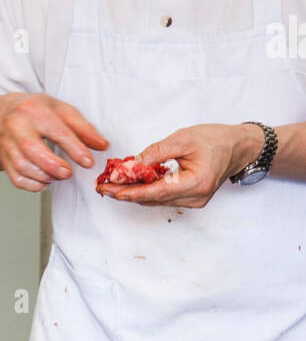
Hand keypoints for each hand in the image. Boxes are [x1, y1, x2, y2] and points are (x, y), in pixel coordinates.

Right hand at [0, 93, 108, 191]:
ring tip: (59, 175)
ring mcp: (6, 144)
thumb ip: (82, 127)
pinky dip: (34, 185)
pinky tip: (45, 180)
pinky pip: (17, 179)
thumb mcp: (60, 110)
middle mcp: (16, 126)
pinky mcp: (3, 160)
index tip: (88, 162)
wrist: (0, 115)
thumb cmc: (33, 112)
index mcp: (33, 110)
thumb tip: (101, 145)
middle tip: (68, 173)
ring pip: (23, 167)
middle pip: (32, 150)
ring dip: (45, 176)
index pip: (56, 131)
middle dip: (53, 166)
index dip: (75, 149)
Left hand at [100, 123, 264, 208]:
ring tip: (110, 185)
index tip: (110, 189)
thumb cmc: (215, 139)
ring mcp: (194, 201)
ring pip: (156, 200)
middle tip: (102, 186)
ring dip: (133, 193)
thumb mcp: (183, 139)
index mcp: (196, 183)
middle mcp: (195, 198)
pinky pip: (163, 197)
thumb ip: (156, 153)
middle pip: (153, 199)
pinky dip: (146, 191)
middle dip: (126, 193)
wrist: (238, 147)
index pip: (156, 192)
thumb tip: (131, 164)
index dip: (130, 192)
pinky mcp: (191, 199)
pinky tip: (130, 184)